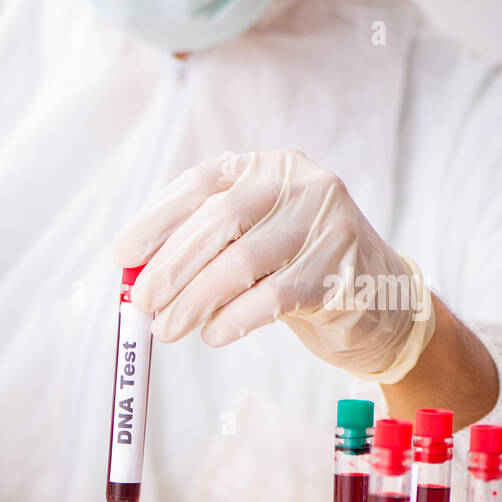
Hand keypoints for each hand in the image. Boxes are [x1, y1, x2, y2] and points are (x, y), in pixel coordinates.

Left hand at [112, 149, 433, 381]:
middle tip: (144, 304)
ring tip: (168, 330)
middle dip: (171, 267)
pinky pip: (275, 297)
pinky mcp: (343, 270)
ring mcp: (327, 224)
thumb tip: (136, 273)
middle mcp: (300, 184)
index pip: (202, 183)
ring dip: (195, 301)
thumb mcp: (250, 244)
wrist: (379, 305)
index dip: (156, 219)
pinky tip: (214, 334)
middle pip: (220, 221)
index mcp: (268, 167)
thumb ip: (202, 248)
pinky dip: (235, 318)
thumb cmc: (295, 272)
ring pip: (244, 261)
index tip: (122, 255)